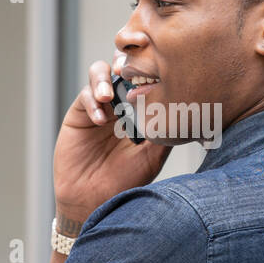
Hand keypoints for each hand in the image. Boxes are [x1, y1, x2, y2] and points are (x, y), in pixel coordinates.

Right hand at [53, 56, 171, 224]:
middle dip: (126, 62)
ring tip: (109, 96)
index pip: (144, 79)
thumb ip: (163, 132)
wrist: (93, 200)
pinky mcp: (79, 114)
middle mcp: (119, 104)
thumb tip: (185, 110)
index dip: (149, 69)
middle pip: (121, 67)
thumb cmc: (125, 181)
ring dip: (104, 78)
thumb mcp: (152, 156)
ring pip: (100, 73)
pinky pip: (84, 96)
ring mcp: (98, 107)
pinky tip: (101, 118)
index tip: (156, 70)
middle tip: (130, 70)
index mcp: (139, 111)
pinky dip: (92, 101)